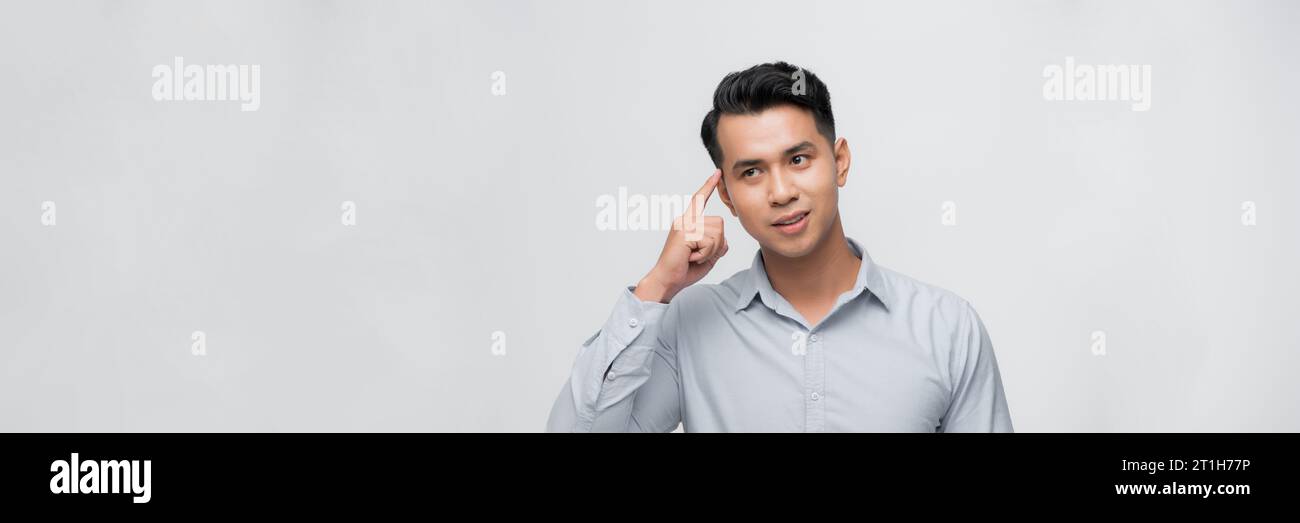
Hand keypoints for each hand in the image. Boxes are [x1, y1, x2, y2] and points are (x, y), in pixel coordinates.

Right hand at [634, 170, 729, 302]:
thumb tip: (724, 240)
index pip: (700, 201)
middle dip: (717, 244)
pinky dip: (705, 254)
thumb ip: (717, 245)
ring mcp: (684, 225)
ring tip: (694, 256)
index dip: (709, 186)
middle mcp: (685, 220)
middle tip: (699, 255)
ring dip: (711, 251)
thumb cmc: (684, 269)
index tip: (717, 173)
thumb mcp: (707, 256)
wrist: (667, 281)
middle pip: (720, 223)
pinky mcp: (684, 232)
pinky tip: (691, 257)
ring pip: (717, 233)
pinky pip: (709, 242)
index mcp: (688, 222)